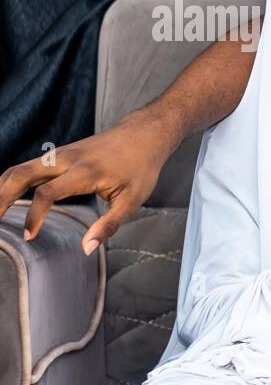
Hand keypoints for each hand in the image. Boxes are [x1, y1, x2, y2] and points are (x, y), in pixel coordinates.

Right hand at [0, 107, 178, 253]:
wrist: (143, 135)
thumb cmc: (140, 169)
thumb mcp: (132, 201)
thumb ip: (108, 225)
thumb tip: (87, 249)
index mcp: (85, 172)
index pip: (47, 192)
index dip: (34, 215)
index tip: (29, 236)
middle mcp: (66, 159)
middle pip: (22, 173)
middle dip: (2, 197)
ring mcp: (60, 154)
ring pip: (20, 167)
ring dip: (1, 187)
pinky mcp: (59, 154)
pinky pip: (28, 165)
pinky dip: (12, 180)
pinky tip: (5, 197)